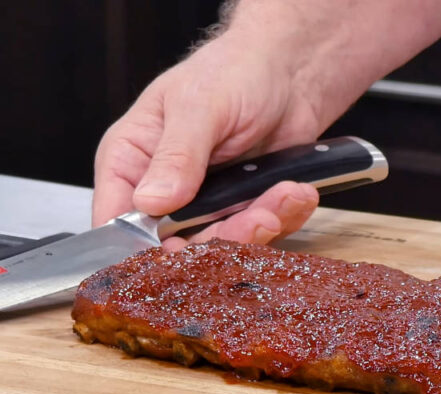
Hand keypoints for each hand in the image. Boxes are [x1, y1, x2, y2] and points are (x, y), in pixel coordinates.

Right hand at [93, 35, 322, 249]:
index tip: (179, 250)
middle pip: (176, 243)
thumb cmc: (235, 71)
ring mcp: (208, 201)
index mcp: (132, 158)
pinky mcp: (246, 206)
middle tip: (259, 220)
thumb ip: (176, 156)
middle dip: (221, 237)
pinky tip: (298, 193)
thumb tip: (151, 202)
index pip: (117, 218)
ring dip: (261, 226)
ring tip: (286, 195)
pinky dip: (285, 217)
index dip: (142, 245)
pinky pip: (262, 231)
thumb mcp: (199, 106)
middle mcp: (165, 187)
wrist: (291, 71)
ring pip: (224, 242)